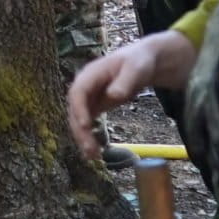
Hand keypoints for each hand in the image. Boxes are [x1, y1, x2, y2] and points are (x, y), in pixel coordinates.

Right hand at [67, 33, 195, 158]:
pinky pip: (87, 123)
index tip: (86, 125)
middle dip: (80, 130)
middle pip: (75, 109)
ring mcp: (88, 97)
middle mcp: (85, 86)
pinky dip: (88, 136)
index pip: (78, 92)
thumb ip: (124, 82)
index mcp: (90, 74)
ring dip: (83, 137)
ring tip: (92, 156)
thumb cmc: (139, 62)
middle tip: (90, 150)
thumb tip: (112, 95)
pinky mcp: (95, 105)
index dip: (79, 109)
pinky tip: (94, 151)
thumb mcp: (135, 69)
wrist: (144, 61)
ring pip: (78, 119)